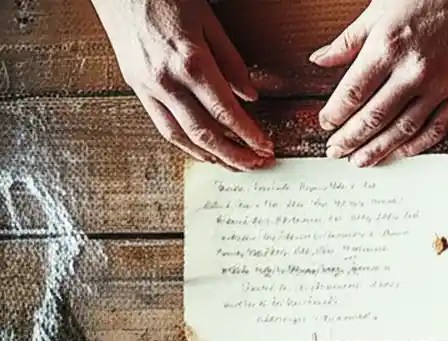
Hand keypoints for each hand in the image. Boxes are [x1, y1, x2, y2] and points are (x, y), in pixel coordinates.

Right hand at [91, 0, 272, 169]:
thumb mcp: (209, 20)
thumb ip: (232, 62)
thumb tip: (250, 96)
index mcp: (191, 62)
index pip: (226, 112)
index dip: (249, 135)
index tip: (265, 146)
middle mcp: (167, 80)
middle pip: (205, 132)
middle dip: (235, 154)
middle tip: (257, 164)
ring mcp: (148, 86)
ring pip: (181, 136)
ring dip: (211, 156)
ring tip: (234, 165)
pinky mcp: (135, 86)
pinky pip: (162, 125)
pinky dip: (185, 143)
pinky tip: (202, 150)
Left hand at [310, 0, 447, 166]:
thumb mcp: (379, 9)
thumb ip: (349, 40)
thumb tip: (320, 59)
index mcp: (387, 46)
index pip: (353, 92)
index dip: (335, 113)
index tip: (326, 124)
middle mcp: (412, 70)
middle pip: (374, 117)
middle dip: (351, 138)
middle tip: (336, 151)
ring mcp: (439, 85)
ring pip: (403, 129)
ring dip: (379, 149)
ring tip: (361, 161)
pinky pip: (437, 127)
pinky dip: (417, 144)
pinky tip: (401, 152)